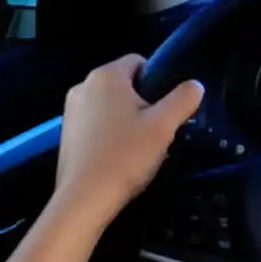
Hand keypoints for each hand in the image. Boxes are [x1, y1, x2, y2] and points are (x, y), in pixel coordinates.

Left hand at [54, 54, 203, 223]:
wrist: (85, 199)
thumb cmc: (125, 156)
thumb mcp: (163, 126)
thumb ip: (183, 99)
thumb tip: (195, 85)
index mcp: (105, 75)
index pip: (139, 62)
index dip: (157, 82)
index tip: (165, 110)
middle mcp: (83, 86)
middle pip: (124, 85)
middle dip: (142, 103)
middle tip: (156, 132)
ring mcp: (70, 111)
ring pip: (110, 106)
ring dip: (126, 120)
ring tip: (137, 149)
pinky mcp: (65, 134)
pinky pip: (95, 123)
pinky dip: (109, 134)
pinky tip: (118, 158)